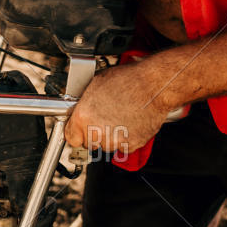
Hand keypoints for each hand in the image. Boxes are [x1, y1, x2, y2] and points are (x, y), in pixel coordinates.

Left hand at [63, 54, 179, 159]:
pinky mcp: (130, 145)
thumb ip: (84, 105)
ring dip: (110, 136)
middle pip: (89, 143)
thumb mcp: (96, 85)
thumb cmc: (129, 80)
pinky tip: (130, 122)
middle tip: (105, 118)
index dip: (77, 132)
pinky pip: (123, 147)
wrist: (154, 84)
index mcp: (83, 118)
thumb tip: (79, 110)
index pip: (71, 138)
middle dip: (94, 133)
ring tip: (120, 117)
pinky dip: (126, 138)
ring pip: (106, 146)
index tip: (81, 130)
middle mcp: (97, 132)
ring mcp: (114, 141)